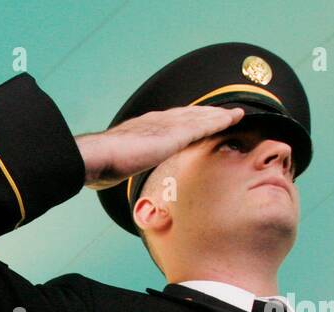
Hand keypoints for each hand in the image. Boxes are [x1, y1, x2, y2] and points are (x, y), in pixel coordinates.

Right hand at [78, 105, 243, 189]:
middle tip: (224, 113)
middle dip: (205, 113)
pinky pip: (204, 125)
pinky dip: (219, 120)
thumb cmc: (99, 164)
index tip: (196, 121)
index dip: (184, 120)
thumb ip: (118, 165)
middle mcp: (156, 121)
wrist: (97, 156)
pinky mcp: (175, 134)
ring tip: (235, 114)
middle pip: (187, 114)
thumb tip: (108, 175)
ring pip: (199, 116)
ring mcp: (166, 126)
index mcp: (142, 128)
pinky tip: (232, 119)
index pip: (168, 122)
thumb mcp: (112, 165)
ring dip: (218, 115)